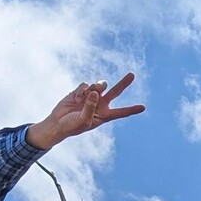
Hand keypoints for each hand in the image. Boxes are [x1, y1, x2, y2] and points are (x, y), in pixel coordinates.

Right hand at [26, 74, 145, 149]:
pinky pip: (86, 85)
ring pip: (100, 85)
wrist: (58, 123)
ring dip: (95, 87)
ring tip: (86, 96)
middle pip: (115, 92)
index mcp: (104, 115)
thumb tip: (95, 92)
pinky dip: (82, 90)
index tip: (143, 107)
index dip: (131, 110)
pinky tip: (77, 97)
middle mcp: (100, 104)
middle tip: (132, 74)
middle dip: (123, 83)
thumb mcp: (83, 120)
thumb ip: (90, 107)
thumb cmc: (72, 126)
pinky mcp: (81, 91)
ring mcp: (91, 97)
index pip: (121, 112)